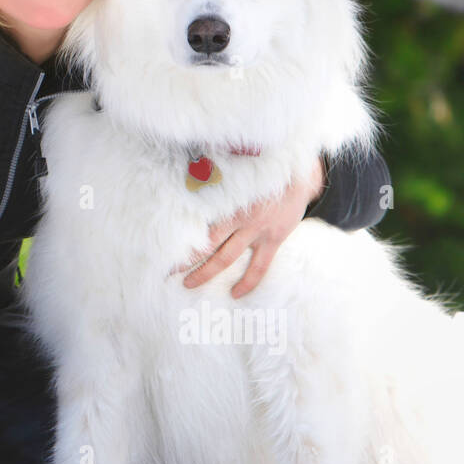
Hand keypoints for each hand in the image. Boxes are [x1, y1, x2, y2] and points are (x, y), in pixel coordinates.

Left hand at [175, 156, 324, 298]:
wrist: (300, 174)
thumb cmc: (264, 173)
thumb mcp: (240, 173)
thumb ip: (218, 179)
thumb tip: (193, 169)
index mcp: (227, 201)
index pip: (198, 221)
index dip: (181, 234)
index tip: (163, 244)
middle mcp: (239, 218)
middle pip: (206, 243)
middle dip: (186, 259)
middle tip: (167, 271)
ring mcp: (256, 230)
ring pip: (226, 257)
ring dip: (206, 272)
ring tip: (188, 284)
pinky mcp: (274, 239)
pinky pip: (259, 267)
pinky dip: (247, 282)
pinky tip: (236, 294)